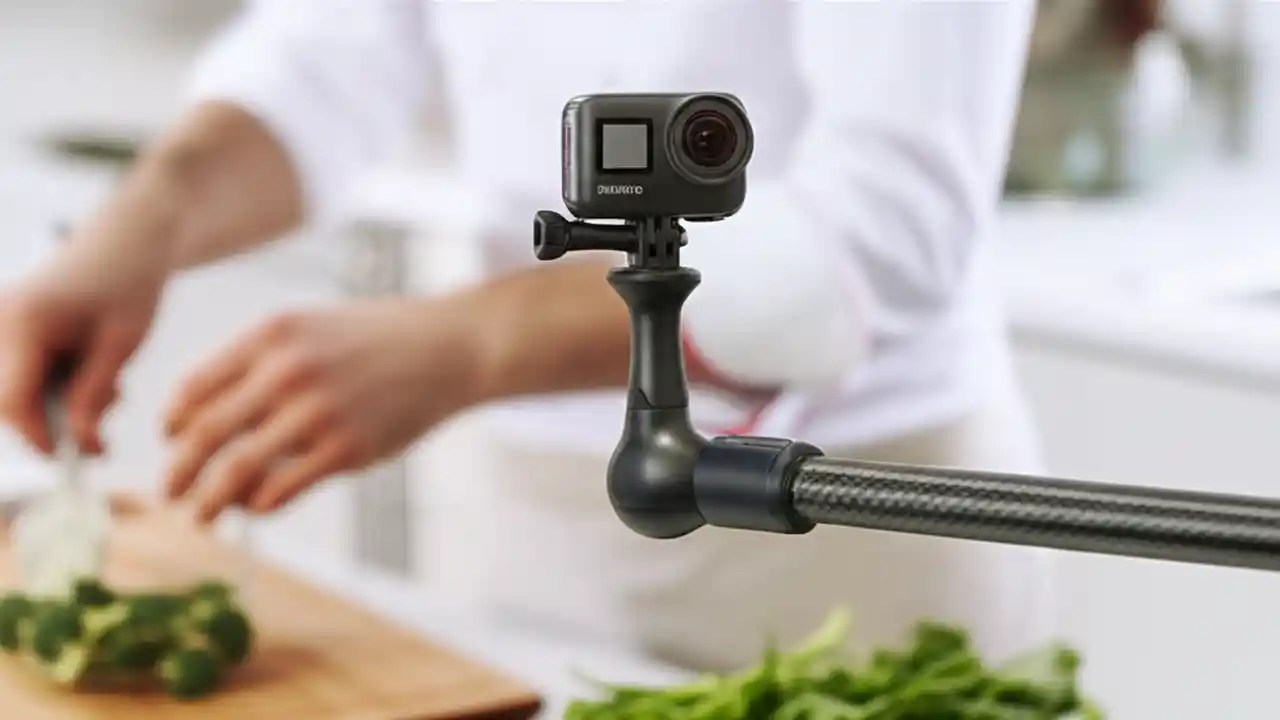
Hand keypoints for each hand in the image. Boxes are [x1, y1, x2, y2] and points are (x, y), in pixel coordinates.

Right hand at [0, 199, 171, 453]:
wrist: (127, 236)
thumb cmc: (130, 279)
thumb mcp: (123, 342)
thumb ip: (93, 393)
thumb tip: (75, 444)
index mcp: (23, 321)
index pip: (14, 400)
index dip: (42, 438)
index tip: (79, 458)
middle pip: (8, 401)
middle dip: (53, 425)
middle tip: (103, 436)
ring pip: (14, 392)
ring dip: (59, 407)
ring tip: (111, 393)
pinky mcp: (9, 329)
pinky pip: (20, 376)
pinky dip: (55, 389)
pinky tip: (94, 379)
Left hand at [163, 297, 482, 521]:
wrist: (449, 348)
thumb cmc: (378, 339)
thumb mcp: (312, 329)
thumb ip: (262, 363)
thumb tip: (205, 418)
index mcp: (271, 336)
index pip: (196, 386)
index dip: (173, 420)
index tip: (170, 439)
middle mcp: (287, 372)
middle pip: (206, 432)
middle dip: (178, 470)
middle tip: (167, 492)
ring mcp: (318, 413)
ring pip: (237, 469)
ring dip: (209, 501)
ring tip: (199, 517)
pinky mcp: (347, 449)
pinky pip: (283, 489)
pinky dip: (260, 505)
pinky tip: (258, 507)